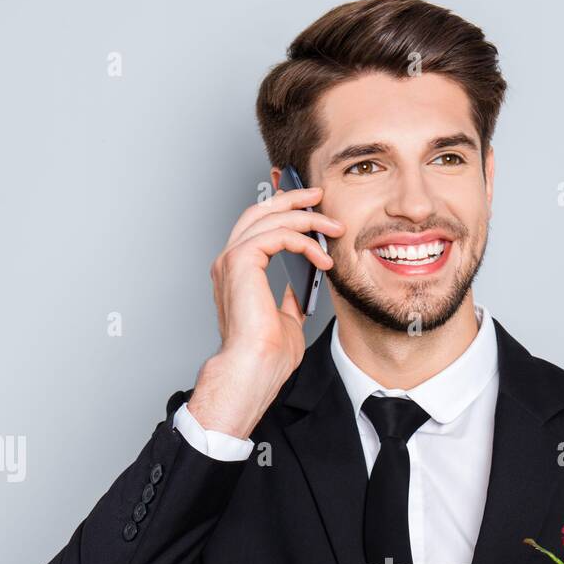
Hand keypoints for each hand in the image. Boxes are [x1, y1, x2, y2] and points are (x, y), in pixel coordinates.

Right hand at [188, 182, 345, 438]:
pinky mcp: (241, 261)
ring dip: (306, 219)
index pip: (258, 228)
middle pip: (260, 212)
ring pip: (271, 218)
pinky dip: (304, 241)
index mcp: (237, 272)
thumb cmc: (265, 355)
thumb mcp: (287, 320)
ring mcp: (232, 259)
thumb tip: (302, 289)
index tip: (309, 207)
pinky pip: (278, 235)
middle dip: (292, 199)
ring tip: (333, 228)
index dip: (282, 212)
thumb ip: (290, 299)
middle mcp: (230, 261)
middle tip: (319, 195)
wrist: (254, 368)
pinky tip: (321, 257)